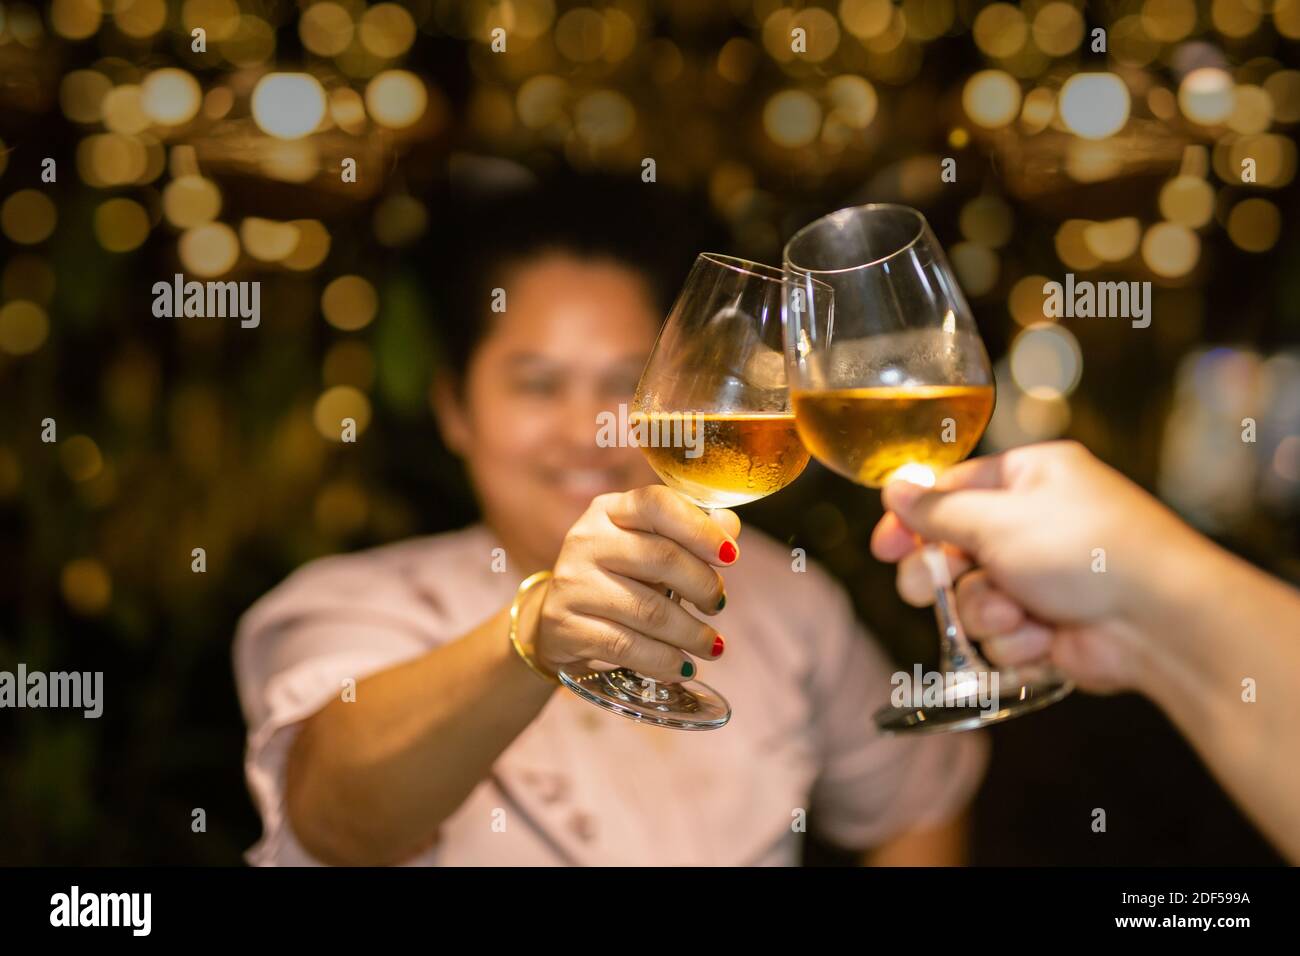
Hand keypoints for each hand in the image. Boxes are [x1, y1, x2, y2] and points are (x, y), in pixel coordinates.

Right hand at [529, 485, 738, 681]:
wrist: (559, 621)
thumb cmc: (617, 579)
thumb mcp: (649, 548)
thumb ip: (691, 534)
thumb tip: (730, 525)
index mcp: (610, 511)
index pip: (657, 505)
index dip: (700, 529)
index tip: (731, 556)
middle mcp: (587, 540)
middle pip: (661, 558)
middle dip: (703, 586)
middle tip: (717, 605)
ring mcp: (572, 584)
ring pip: (648, 610)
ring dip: (690, 634)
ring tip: (711, 646)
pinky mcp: (565, 626)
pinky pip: (626, 646)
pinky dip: (663, 661)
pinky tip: (682, 667)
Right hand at [870, 441, 1210, 693]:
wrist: (1159, 622)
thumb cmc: (1087, 551)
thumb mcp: (999, 519)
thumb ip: (937, 509)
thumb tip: (893, 488)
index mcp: (1031, 478)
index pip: (953, 490)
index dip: (913, 519)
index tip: (884, 544)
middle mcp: (1034, 524)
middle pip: (953, 549)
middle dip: (938, 574)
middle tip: (922, 587)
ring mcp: (1042, 577)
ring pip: (971, 598)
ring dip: (984, 611)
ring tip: (1014, 614)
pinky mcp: (1047, 625)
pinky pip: (1000, 635)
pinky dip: (1015, 640)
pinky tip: (1043, 637)